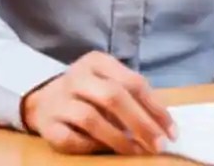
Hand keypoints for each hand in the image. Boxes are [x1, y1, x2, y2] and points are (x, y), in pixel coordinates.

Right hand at [22, 51, 175, 155]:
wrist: (42, 100)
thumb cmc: (87, 93)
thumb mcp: (109, 82)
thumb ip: (133, 97)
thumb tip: (163, 124)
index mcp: (96, 62)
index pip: (132, 82)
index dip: (155, 108)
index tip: (171, 131)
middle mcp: (76, 77)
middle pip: (113, 97)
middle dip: (141, 123)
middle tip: (158, 145)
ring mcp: (59, 100)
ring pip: (91, 118)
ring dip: (119, 139)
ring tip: (136, 151)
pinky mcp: (47, 124)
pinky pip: (71, 139)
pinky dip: (91, 146)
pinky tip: (104, 150)